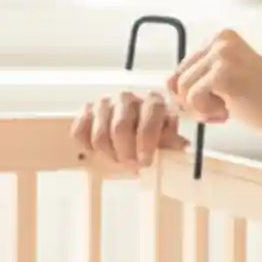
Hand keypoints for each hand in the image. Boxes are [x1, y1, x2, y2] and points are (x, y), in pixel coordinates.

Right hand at [70, 91, 188, 168]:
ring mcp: (104, 103)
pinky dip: (88, 147)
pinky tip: (100, 151)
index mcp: (153, 101)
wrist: (131, 129)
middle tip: (130, 165)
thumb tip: (182, 145)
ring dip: (109, 154)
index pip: (148, 120)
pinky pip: (79, 132)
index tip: (145, 161)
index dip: (146, 144)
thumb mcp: (167, 138)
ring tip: (118, 159)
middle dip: (125, 153)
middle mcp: (128, 97)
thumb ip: (172, 141)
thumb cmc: (152, 134)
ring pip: (99, 135)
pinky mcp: (85, 111)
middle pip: (120, 128)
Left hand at [166, 29, 261, 131]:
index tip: (226, 95)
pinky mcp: (222, 73)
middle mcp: (219, 40)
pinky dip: (208, 113)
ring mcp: (221, 55)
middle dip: (198, 101)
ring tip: (232, 105)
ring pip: (183, 91)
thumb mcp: (223, 80)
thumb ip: (196, 78)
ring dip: (203, 108)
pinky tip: (232, 109)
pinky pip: (193, 100)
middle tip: (229, 104)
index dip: (197, 92)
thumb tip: (166, 86)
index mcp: (220, 37)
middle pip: (179, 79)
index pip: (182, 69)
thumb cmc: (261, 99)